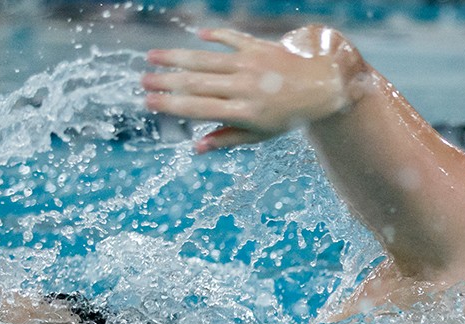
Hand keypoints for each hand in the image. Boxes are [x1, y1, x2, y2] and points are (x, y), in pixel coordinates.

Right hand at [143, 26, 359, 152]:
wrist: (322, 89)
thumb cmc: (287, 116)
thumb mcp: (261, 134)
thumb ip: (228, 138)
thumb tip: (196, 147)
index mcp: (244, 112)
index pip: (199, 108)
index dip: (172, 105)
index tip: (149, 102)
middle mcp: (245, 87)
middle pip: (196, 83)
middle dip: (166, 81)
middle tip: (141, 79)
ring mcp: (251, 64)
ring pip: (206, 59)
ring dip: (177, 57)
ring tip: (152, 56)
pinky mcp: (258, 46)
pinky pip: (231, 38)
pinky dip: (214, 35)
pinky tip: (197, 35)